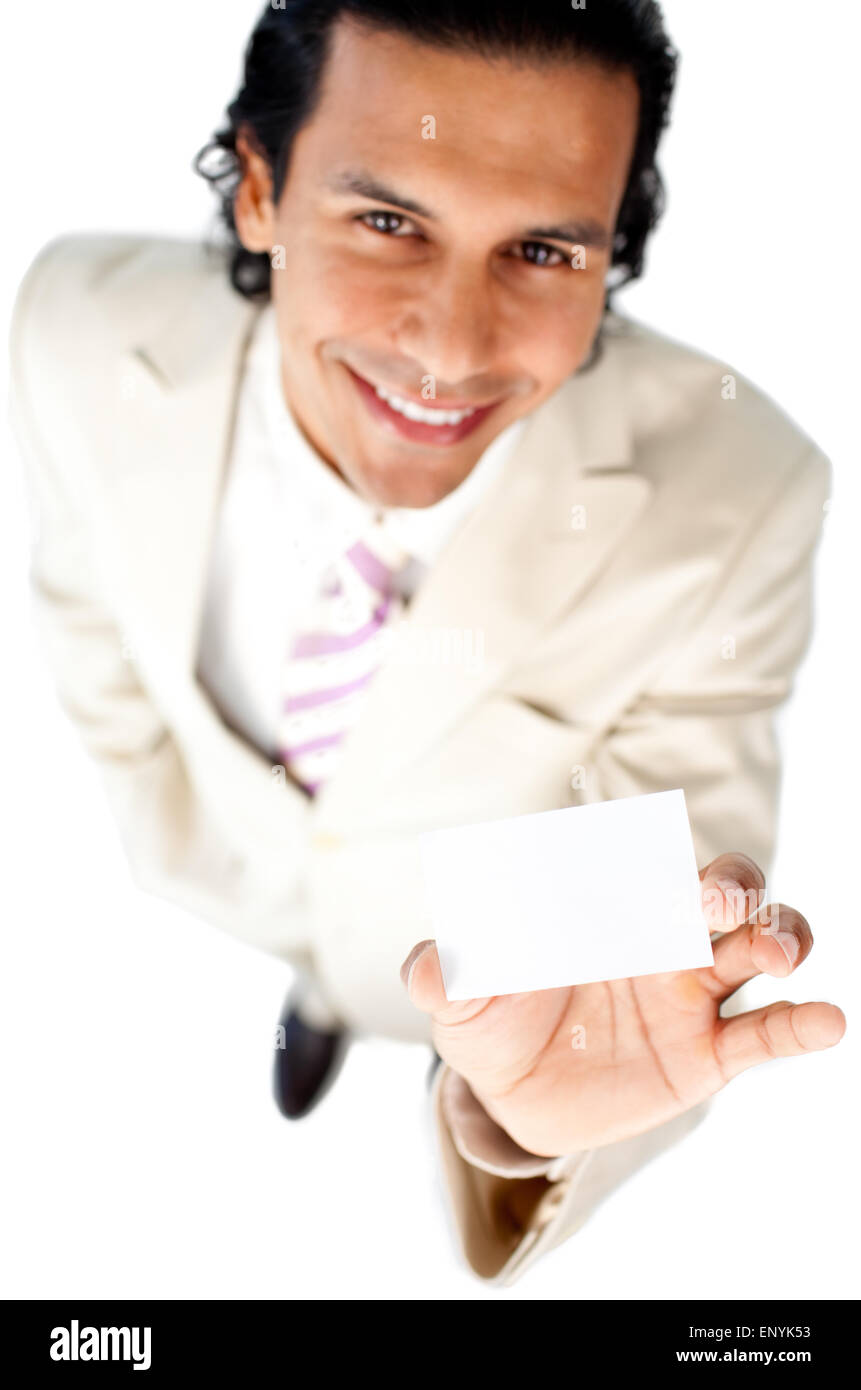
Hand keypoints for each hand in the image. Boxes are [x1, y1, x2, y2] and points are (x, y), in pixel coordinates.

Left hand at [401, 852, 845, 1157]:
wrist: (515, 1094)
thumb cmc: (489, 1020)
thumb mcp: (459, 1001)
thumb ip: (446, 976)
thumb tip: (426, 963)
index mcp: (598, 902)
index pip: (631, 857)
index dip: (643, 848)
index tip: (637, 853)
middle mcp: (653, 932)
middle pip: (712, 888)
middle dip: (728, 883)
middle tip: (726, 900)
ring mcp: (686, 989)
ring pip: (753, 945)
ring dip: (777, 936)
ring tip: (780, 952)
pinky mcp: (706, 1051)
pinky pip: (762, 1033)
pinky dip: (799, 1025)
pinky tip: (828, 1022)